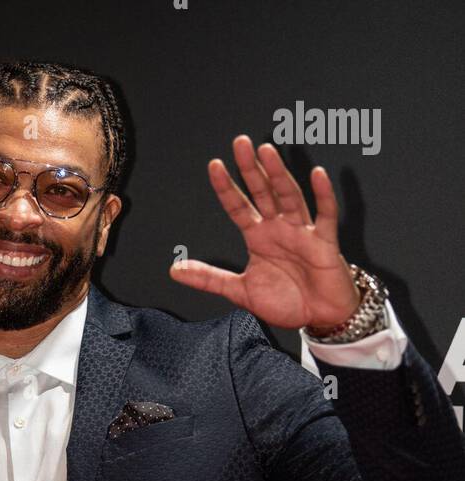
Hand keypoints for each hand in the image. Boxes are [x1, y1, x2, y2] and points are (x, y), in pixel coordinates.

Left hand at [168, 134, 360, 329]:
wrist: (318, 318)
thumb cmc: (286, 301)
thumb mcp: (240, 291)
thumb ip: (209, 279)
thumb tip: (175, 270)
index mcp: (258, 238)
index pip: (238, 207)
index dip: (227, 188)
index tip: (214, 166)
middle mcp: (279, 229)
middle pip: (263, 192)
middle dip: (251, 169)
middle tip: (240, 142)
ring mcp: (302, 232)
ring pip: (289, 196)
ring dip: (278, 175)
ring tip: (266, 152)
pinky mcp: (324, 242)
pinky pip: (325, 214)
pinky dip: (323, 195)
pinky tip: (317, 175)